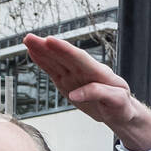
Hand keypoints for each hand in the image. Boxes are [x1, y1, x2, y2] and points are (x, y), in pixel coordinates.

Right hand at [22, 33, 150, 150]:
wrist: (120, 112)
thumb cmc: (122, 106)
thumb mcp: (117, 101)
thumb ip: (99, 94)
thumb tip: (75, 94)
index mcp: (100, 73)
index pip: (80, 59)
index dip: (65, 50)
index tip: (51, 41)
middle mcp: (85, 71)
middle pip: (64, 56)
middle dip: (47, 47)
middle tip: (30, 38)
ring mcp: (75, 76)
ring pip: (56, 62)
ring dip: (42, 51)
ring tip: (28, 41)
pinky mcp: (68, 83)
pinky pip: (53, 70)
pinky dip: (43, 62)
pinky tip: (33, 53)